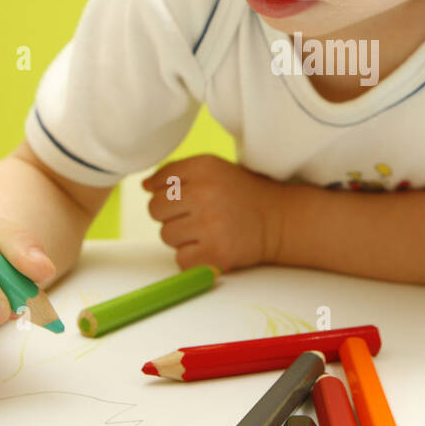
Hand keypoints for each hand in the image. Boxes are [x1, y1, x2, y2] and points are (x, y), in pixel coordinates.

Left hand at [141, 154, 284, 272]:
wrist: (280, 220)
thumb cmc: (241, 195)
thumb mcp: (214, 170)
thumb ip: (177, 173)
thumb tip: (144, 186)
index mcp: (204, 166)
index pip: (158, 181)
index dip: (169, 193)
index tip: (190, 197)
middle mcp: (205, 192)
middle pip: (155, 209)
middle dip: (171, 215)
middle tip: (198, 216)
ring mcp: (210, 224)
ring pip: (166, 235)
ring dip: (182, 238)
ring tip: (208, 230)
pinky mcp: (216, 252)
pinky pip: (180, 259)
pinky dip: (193, 258)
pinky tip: (212, 246)